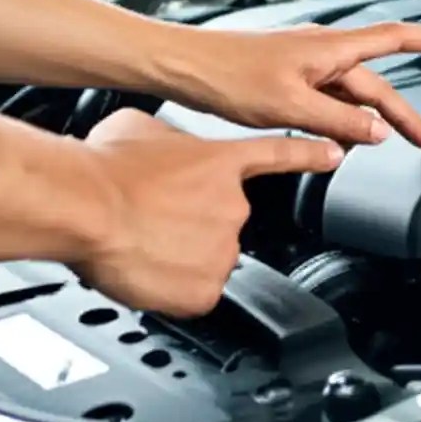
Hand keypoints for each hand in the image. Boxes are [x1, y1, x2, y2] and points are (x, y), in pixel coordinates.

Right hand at [75, 108, 342, 316]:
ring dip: (180, 256)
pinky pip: (193, 294)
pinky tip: (147, 270)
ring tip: (143, 244)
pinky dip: (172, 289)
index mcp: (222, 162)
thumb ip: (171, 139)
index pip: (279, 156)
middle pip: (222, 222)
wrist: (86, 206)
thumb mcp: (140, 128)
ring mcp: (224, 250)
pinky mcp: (207, 289)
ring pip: (207, 259)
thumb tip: (164, 146)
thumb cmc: (104, 168)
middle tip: (153, 222)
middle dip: (192, 225)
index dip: (310, 157)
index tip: (334, 156)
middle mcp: (234, 207)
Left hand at [157, 22, 420, 148]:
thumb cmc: (226, 75)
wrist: (182, 67)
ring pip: (353, 94)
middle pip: (377, 84)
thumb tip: (377, 133)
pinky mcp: (288, 78)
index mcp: (330, 49)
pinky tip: (346, 135)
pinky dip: (345, 117)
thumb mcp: (290, 105)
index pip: (394, 40)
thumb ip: (339, 121)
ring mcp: (305, 65)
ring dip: (375, 118)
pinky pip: (330, 99)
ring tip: (397, 143)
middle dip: (406, 113)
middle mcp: (322, 51)